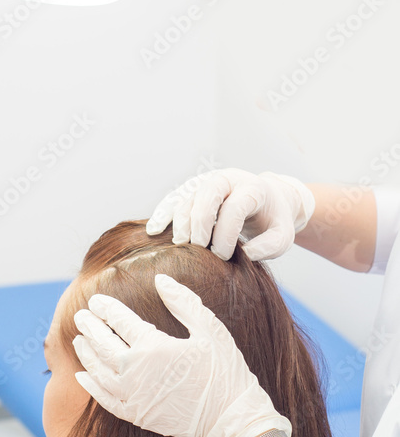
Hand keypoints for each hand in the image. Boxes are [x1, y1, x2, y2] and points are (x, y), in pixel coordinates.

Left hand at [73, 274, 291, 436]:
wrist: (230, 419)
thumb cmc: (224, 371)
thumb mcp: (209, 330)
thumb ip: (183, 302)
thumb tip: (160, 280)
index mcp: (153, 347)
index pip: (120, 321)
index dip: (106, 309)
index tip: (96, 301)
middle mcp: (136, 372)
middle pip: (103, 345)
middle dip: (90, 327)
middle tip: (81, 316)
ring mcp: (133, 396)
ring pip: (98, 371)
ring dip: (86, 354)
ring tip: (79, 340)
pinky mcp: (136, 415)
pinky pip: (105, 401)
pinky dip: (91, 387)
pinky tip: (83, 376)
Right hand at [146, 168, 314, 260]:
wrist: (269, 202)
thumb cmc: (273, 222)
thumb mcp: (282, 237)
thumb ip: (268, 247)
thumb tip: (244, 255)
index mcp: (253, 188)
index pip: (235, 207)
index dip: (226, 234)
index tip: (223, 256)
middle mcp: (228, 179)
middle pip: (207, 195)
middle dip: (200, 224)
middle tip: (199, 249)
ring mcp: (209, 183)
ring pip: (188, 198)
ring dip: (181, 223)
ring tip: (181, 246)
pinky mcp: (194, 190)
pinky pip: (174, 199)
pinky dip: (163, 213)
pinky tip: (153, 230)